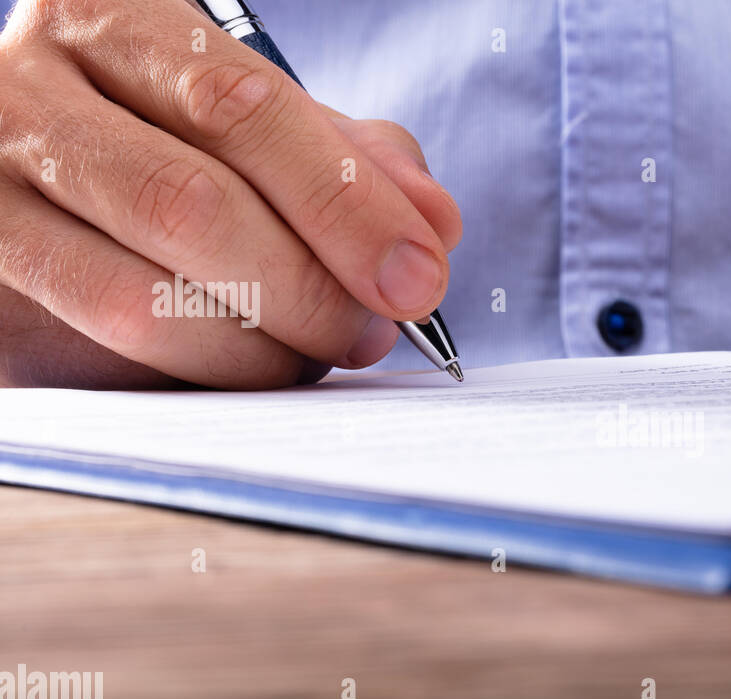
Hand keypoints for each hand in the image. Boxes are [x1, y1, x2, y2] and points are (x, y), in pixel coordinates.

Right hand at [0, 0, 460, 387]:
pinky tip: (249, 363)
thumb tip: (434, 225)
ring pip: (138, 302)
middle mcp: (22, 96)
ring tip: (316, 351)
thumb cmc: (174, 137)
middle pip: (189, 207)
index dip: (344, 202)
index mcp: (105, 18)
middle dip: (311, 289)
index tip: (418, 275)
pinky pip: (106, 362)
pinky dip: (203, 375)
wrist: (46, 163)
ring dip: (260, 349)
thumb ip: (349, 157)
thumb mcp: (262, 116)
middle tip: (371, 330)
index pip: (239, 108)